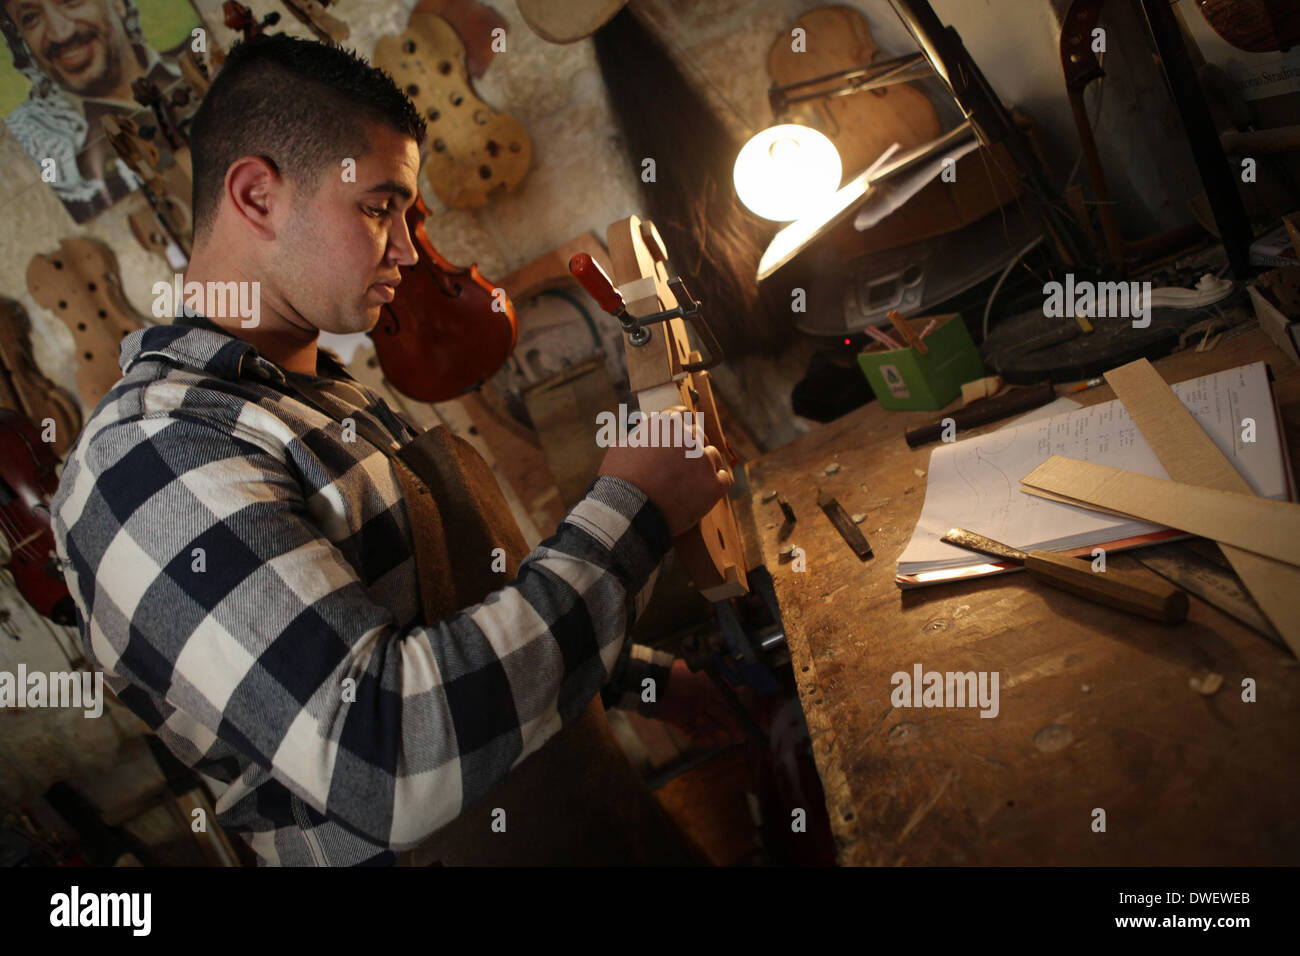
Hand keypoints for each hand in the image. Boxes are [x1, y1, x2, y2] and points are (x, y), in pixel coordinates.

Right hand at [597, 406, 731, 536]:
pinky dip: (714, 485)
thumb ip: (641, 436)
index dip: (681, 427)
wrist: (629, 513)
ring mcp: (704, 460)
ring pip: (713, 457)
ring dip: (703, 467)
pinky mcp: (715, 484)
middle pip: (699, 436)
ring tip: (686, 484)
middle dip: (691, 448)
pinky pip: (723, 478)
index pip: (683, 415)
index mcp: (667, 423)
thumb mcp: (622, 446)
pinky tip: (700, 493)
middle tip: (681, 466)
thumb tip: (644, 435)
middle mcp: (689, 436)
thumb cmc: (620, 481)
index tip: (680, 437)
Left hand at [655, 659, 745, 748]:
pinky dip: (702, 740)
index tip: (743, 725)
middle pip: (723, 721)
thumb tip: (741, 692)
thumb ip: (723, 686)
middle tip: (725, 725)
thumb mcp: (705, 676)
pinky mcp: (681, 723)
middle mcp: (704, 704)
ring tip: (707, 726)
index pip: (730, 707)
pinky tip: (706, 741)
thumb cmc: (679, 675)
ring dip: (713, 731)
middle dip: (727, 725)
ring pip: (711, 730)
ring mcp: (693, 714)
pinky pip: (695, 736)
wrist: (654, 683)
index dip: (737, 717)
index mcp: (712, 692)